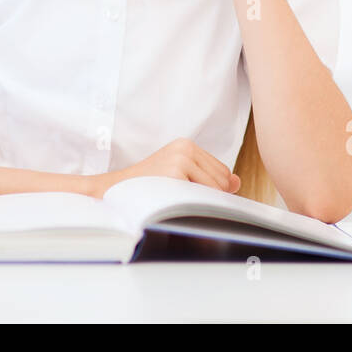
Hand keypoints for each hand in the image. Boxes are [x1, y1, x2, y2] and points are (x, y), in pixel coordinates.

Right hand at [86, 138, 240, 197]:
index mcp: (186, 145)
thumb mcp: (179, 174)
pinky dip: (193, 206)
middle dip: (208, 195)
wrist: (114, 191)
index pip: (222, 172)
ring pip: (215, 190)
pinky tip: (172, 202)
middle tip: (178, 197)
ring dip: (199, 201)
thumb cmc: (147, 186)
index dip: (212, 189)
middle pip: (222, 181)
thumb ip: (209, 176)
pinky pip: (203, 197)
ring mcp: (180, 161)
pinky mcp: (176, 175)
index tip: (188, 193)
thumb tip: (236, 182)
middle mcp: (184, 148)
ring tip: (174, 198)